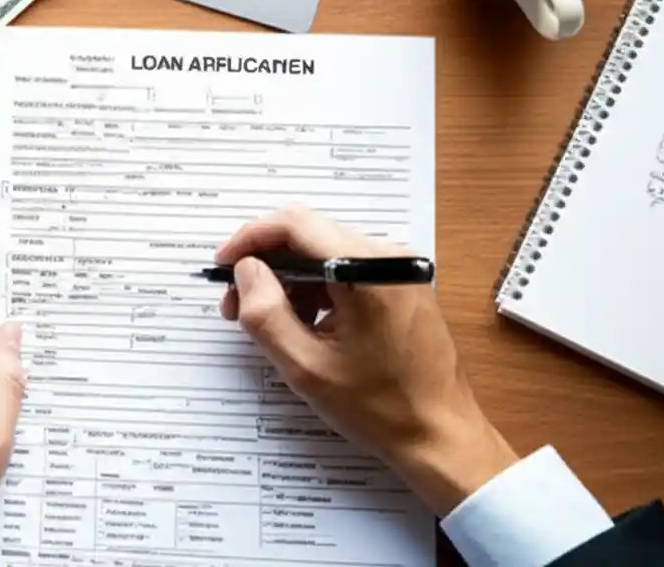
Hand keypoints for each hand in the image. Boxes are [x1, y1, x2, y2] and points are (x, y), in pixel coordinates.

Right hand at [217, 205, 517, 515]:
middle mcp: (389, 258)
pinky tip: (302, 325)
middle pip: (309, 235)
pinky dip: (315, 289)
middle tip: (235, 304)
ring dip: (288, 279)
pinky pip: (347, 270)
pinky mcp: (403, 286)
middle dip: (265, 264)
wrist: (442, 437)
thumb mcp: (306, 367)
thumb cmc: (380, 409)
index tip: (222, 266)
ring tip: (267, 322)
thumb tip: (246, 270)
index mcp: (369, 271)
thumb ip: (266, 313)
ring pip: (325, 252)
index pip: (296, 225)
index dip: (249, 239)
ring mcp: (400, 270)